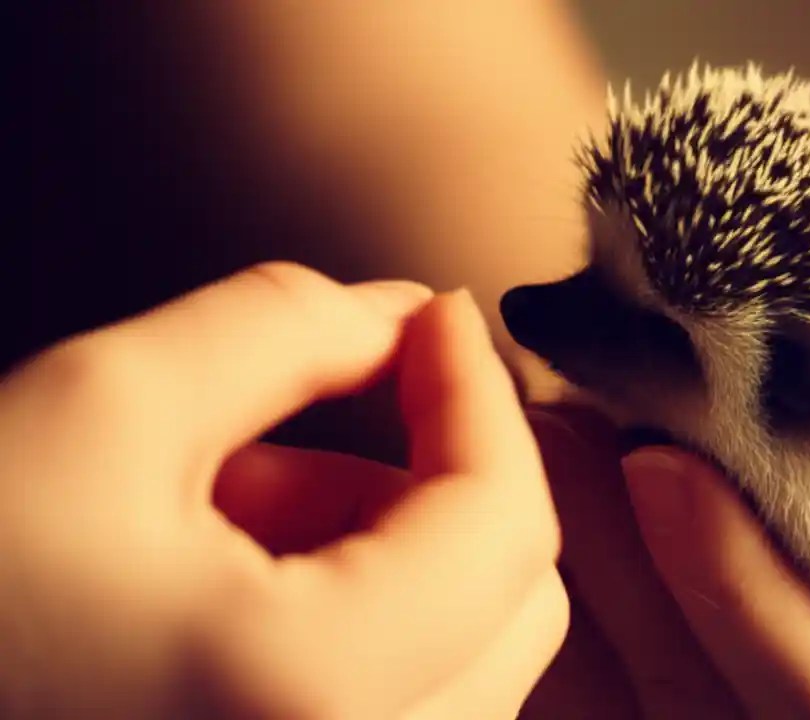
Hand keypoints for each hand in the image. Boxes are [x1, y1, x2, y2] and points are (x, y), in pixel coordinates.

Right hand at [0, 263, 566, 718]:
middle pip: (515, 596)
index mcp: (313, 690)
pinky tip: (230, 569)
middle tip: (335, 404)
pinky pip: (408, 696)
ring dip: (386, 545)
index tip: (436, 319)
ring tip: (232, 497)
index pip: (503, 519)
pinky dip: (357, 611)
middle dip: (439, 475)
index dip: (478, 391)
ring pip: (467, 648)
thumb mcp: (104, 405)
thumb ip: (284, 329)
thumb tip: (399, 316)